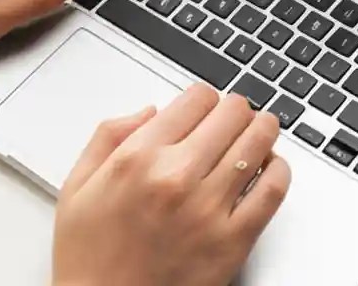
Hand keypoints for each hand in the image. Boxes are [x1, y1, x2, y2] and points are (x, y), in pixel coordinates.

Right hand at [53, 85, 291, 285]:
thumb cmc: (91, 258)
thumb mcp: (78, 186)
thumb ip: (110, 137)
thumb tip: (149, 112)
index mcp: (138, 158)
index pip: (196, 98)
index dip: (204, 98)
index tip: (205, 106)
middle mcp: (176, 177)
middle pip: (233, 113)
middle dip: (235, 110)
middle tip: (233, 118)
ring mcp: (209, 208)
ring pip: (258, 142)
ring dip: (262, 130)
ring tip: (258, 133)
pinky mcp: (234, 239)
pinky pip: (274, 189)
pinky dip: (279, 169)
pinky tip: (271, 167)